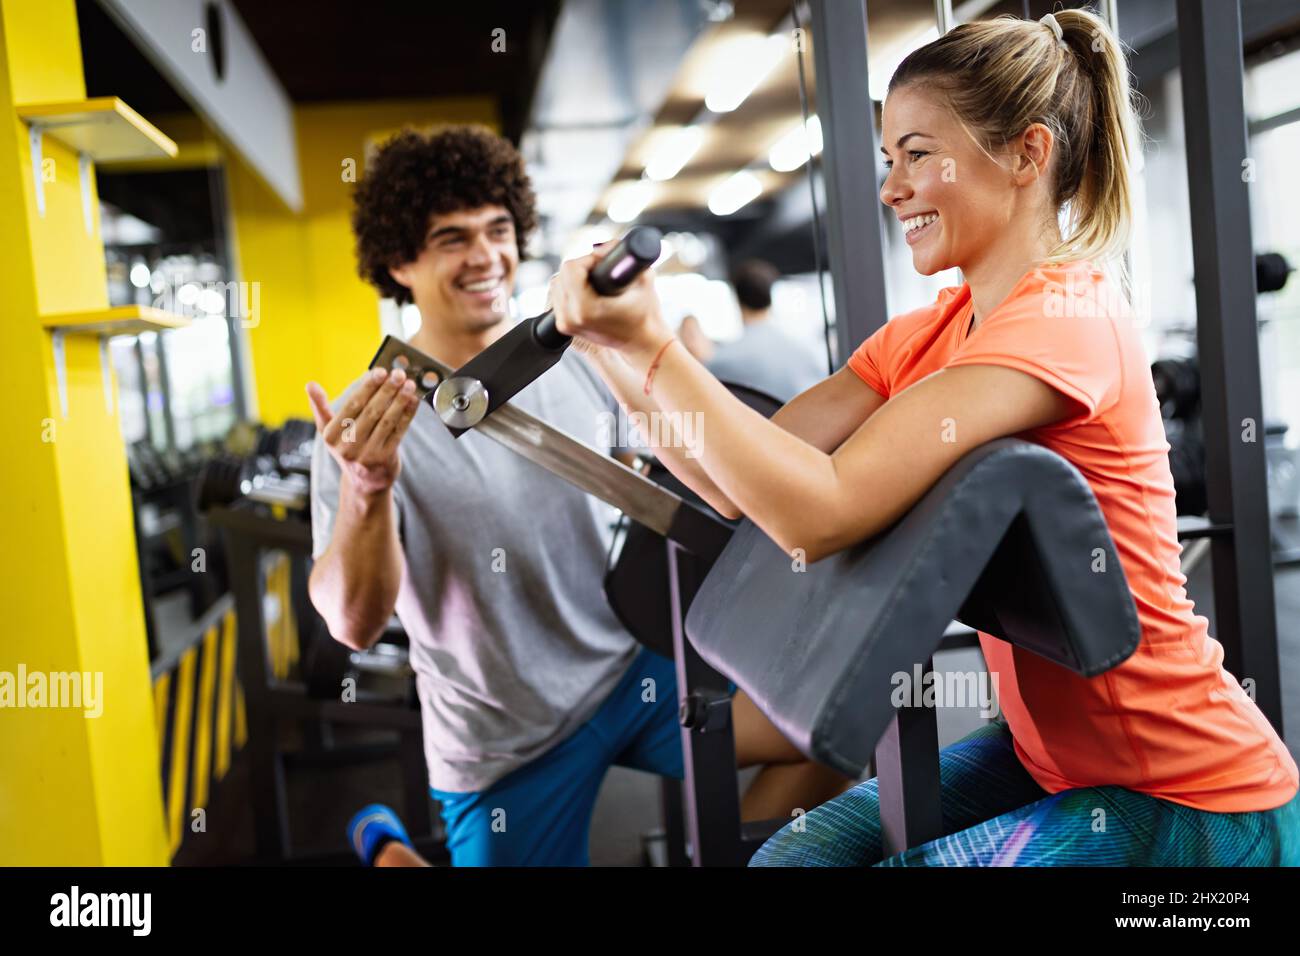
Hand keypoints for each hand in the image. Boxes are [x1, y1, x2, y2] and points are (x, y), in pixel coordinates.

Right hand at [306, 367, 419, 496]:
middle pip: (371, 411)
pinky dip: (407, 414)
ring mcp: (367, 454)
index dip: (368, 387)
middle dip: (386, 390)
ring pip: (387, 421)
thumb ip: (320, 407)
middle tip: (398, 373)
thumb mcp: (328, 431)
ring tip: (408, 384)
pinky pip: (399, 432)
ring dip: (400, 400)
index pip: (352, 405)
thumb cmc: (347, 447)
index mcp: (331, 435)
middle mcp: (348, 446)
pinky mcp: (385, 459)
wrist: (365, 480)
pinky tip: (413, 400)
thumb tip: (309, 384)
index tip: (380, 371)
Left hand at [548, 244, 672, 358]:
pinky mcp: (564, 327)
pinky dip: (569, 288)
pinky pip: (558, 296)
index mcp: (585, 308)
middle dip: (582, 266)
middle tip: (602, 268)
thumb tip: (604, 247)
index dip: (589, 259)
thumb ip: (627, 257)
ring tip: (596, 280)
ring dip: (574, 276)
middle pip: (562, 274)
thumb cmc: (647, 313)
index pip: (571, 268)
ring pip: (557, 284)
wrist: (643, 342)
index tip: (604, 261)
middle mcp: (571, 318)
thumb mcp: (645, 279)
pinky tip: (586, 289)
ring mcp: (565, 324)